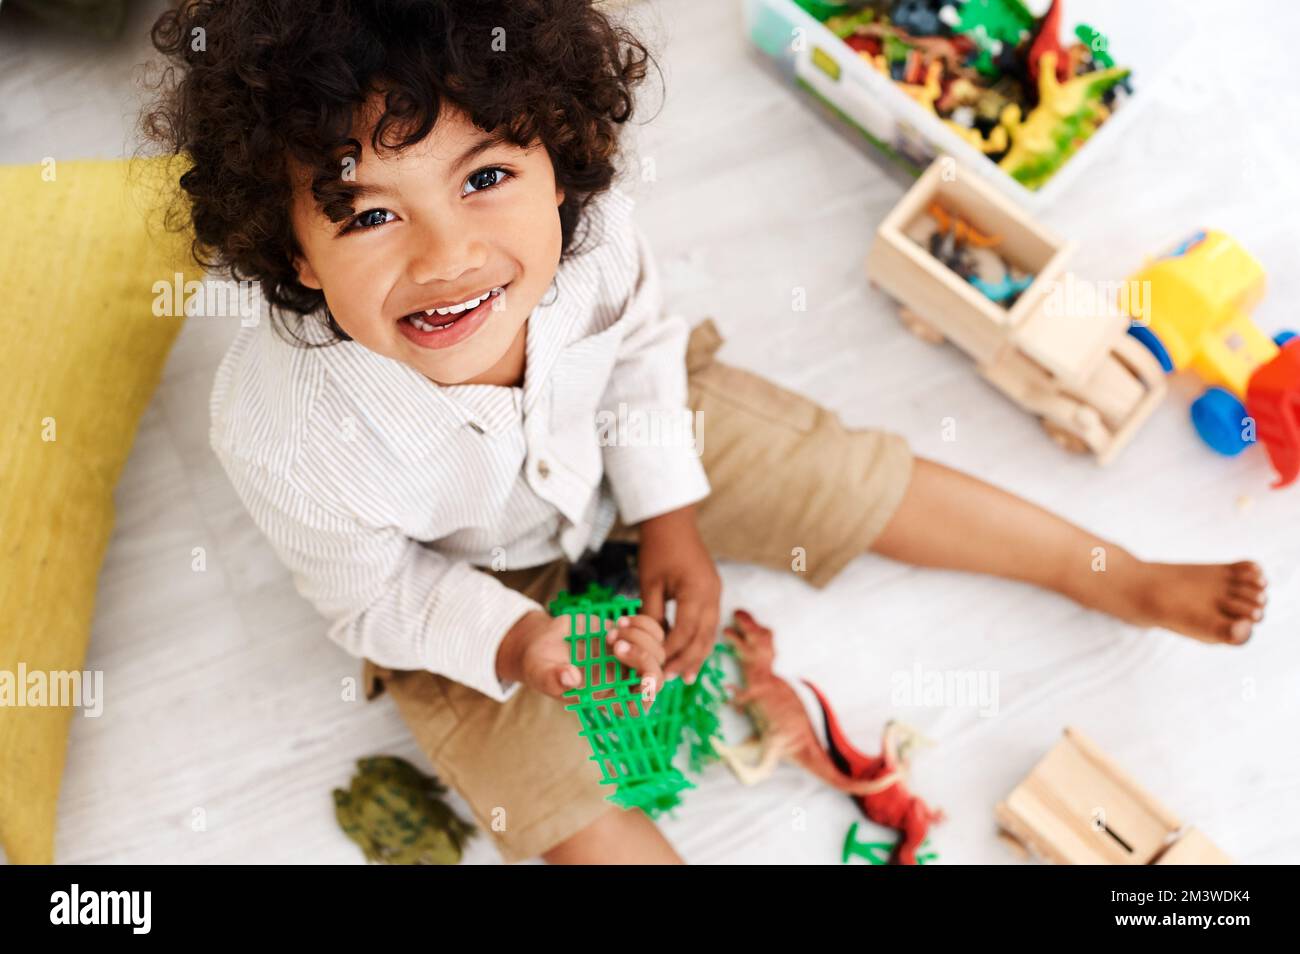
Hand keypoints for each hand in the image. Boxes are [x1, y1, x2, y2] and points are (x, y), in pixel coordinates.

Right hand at [496, 609, 667, 708]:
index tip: (642, 679)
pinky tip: (621, 620)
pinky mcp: (629, 635)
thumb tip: (571, 678)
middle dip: (643, 659)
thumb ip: (554, 678)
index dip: (647, 696)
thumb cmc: (540, 665)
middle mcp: (622, 680)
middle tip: (615, 644)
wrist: (543, 641)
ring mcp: (628, 657)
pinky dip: (644, 623)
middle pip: (656, 678)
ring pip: (659, 652)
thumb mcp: (541, 673)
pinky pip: (653, 631)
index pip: (638, 706)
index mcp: (606, 697)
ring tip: (612, 631)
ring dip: (642, 638)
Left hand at [636, 504, 721, 684]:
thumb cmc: (657, 549)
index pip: (685, 632)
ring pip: (709, 634)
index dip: (670, 652)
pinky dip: (699, 640)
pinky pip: (709, 623)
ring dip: (697, 655)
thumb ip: (651, 614)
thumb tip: (647, 643)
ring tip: (685, 676)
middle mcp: (712, 595)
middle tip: (670, 680)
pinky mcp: (712, 591)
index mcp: (697, 591)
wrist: (673, 521)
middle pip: (702, 638)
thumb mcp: (649, 582)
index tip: (656, 668)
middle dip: (686, 661)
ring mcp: (715, 593)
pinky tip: (690, 653)